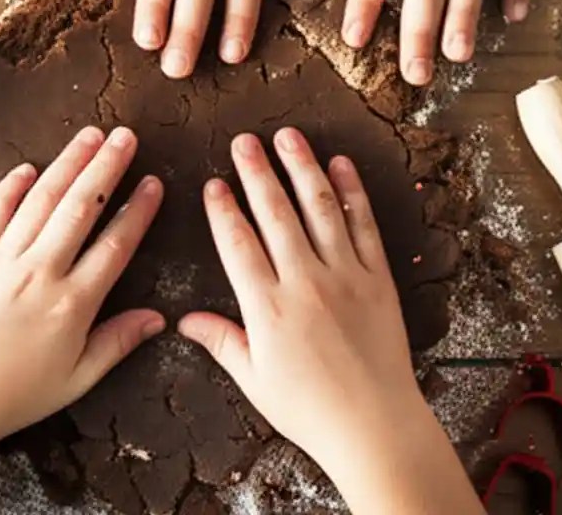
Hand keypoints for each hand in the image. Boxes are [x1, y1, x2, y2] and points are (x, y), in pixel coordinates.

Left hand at [0, 127, 164, 513]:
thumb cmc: (14, 395)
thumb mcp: (77, 378)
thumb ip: (118, 342)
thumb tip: (158, 318)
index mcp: (73, 305)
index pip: (116, 245)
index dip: (139, 211)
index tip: (154, 184)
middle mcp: (39, 274)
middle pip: (82, 207)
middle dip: (107, 166)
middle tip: (126, 137)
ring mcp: (1, 261)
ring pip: (41, 199)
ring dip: (68, 163)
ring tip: (90, 136)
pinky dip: (11, 187)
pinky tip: (29, 167)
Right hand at [180, 128, 483, 513]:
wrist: (374, 424)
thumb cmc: (309, 409)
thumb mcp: (254, 380)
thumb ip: (221, 341)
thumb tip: (184, 320)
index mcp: (267, 308)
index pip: (237, 243)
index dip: (223, 209)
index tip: (214, 182)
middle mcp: (304, 283)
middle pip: (275, 214)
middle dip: (257, 172)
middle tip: (245, 141)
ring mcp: (344, 276)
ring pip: (319, 208)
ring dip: (302, 168)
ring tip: (288, 137)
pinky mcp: (377, 278)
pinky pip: (363, 225)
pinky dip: (352, 192)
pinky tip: (341, 165)